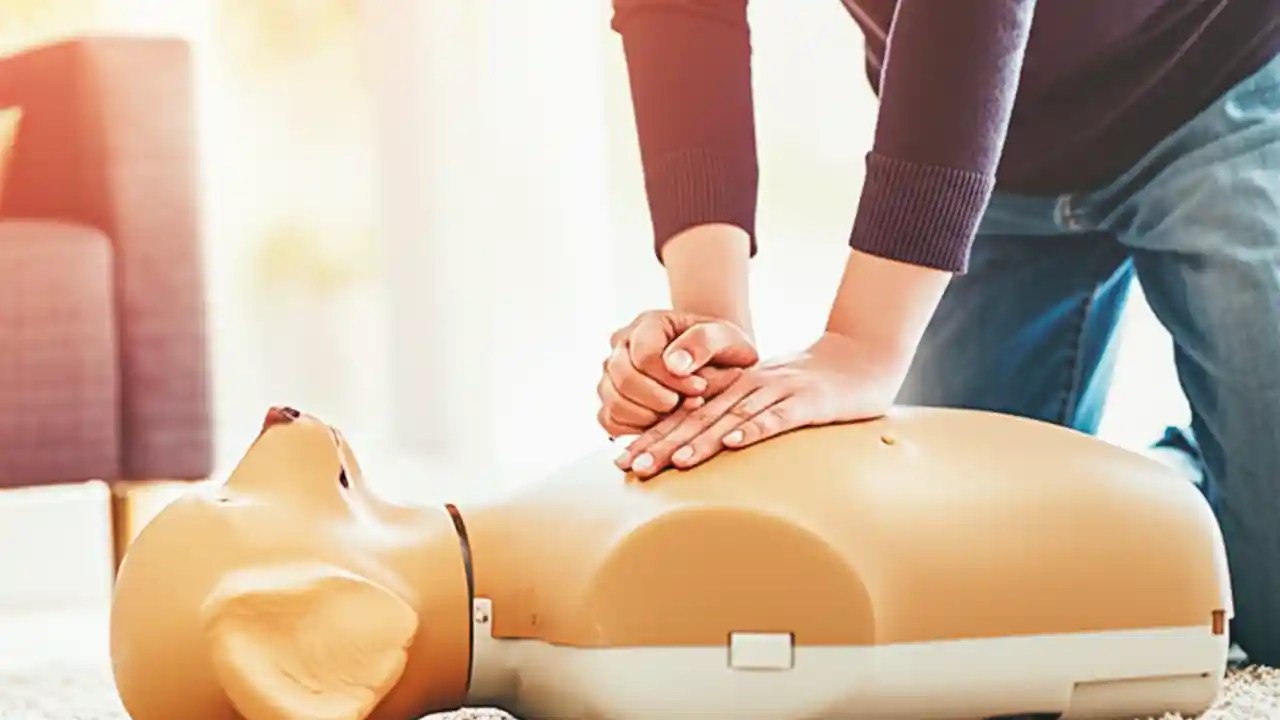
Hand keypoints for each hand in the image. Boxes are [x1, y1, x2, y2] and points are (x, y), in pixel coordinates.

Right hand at [596, 309, 757, 437]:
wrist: (716, 361)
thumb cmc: (718, 348)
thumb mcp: (724, 337)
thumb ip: (703, 343)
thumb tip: (674, 365)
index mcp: (648, 324)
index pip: (645, 356)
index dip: (672, 380)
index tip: (699, 388)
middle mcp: (622, 345)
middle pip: (624, 378)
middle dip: (659, 399)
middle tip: (688, 404)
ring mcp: (612, 373)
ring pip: (613, 401)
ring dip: (648, 416)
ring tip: (676, 413)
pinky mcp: (610, 399)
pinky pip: (610, 420)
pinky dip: (634, 428)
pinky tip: (661, 423)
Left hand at [614, 332, 904, 478]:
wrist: (858, 359)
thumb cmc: (804, 388)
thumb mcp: (759, 397)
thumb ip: (726, 417)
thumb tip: (685, 451)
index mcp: (730, 387)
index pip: (683, 414)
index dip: (650, 435)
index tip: (620, 461)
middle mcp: (746, 386)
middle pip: (697, 417)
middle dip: (662, 443)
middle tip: (633, 467)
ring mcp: (776, 391)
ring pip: (731, 417)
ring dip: (701, 440)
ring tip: (674, 462)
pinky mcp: (807, 401)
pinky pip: (777, 416)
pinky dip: (755, 429)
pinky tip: (733, 444)